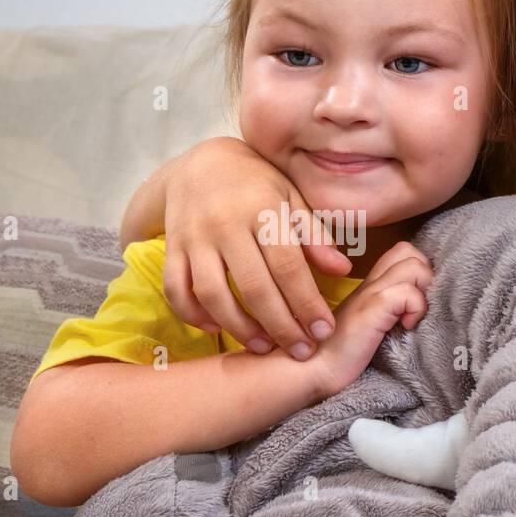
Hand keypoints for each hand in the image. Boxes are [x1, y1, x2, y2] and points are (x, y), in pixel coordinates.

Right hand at [160, 137, 352, 358]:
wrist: (200, 164)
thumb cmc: (257, 184)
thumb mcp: (291, 198)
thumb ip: (314, 236)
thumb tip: (343, 270)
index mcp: (262, 208)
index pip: (288, 265)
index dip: (307, 302)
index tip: (324, 331)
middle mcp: (225, 223)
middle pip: (253, 286)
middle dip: (281, 325)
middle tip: (301, 351)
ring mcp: (194, 237)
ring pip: (212, 293)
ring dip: (239, 327)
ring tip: (264, 347)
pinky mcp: (172, 248)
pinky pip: (176, 289)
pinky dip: (193, 314)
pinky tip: (216, 329)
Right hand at [309, 241, 432, 398]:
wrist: (311, 370)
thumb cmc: (337, 356)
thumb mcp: (365, 327)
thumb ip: (383, 313)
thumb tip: (413, 314)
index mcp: (368, 285)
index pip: (401, 253)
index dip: (417, 271)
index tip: (415, 303)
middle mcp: (369, 282)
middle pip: (409, 251)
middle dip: (425, 276)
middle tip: (416, 306)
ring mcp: (370, 292)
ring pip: (414, 266)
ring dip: (423, 292)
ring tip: (411, 317)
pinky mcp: (372, 308)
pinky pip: (409, 293)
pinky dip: (417, 309)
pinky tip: (405, 327)